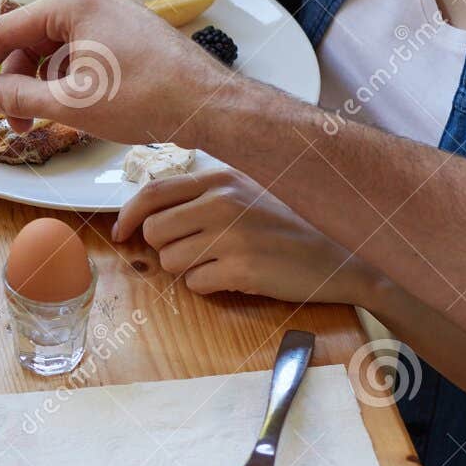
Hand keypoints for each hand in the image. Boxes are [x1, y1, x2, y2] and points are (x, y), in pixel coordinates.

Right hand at [0, 0, 240, 142]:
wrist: (208, 104)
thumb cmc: (145, 99)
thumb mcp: (70, 104)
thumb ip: (19, 97)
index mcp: (74, 3)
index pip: (6, 30)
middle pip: (32, 38)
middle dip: (15, 81)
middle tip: (9, 122)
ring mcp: (115, 10)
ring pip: (58, 47)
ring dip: (42, 83)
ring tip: (41, 122)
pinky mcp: (131, 29)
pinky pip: (83, 49)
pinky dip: (68, 77)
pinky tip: (71, 107)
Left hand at [113, 166, 372, 305]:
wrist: (344, 253)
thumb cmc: (295, 223)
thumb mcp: (252, 189)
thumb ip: (208, 192)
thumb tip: (154, 209)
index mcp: (221, 177)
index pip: (153, 192)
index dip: (128, 216)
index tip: (121, 233)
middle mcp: (222, 201)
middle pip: (155, 231)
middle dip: (166, 248)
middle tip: (195, 252)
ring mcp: (232, 234)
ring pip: (171, 261)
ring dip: (189, 269)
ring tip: (223, 262)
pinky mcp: (242, 268)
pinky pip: (196, 285)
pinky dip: (210, 287)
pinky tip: (238, 276)